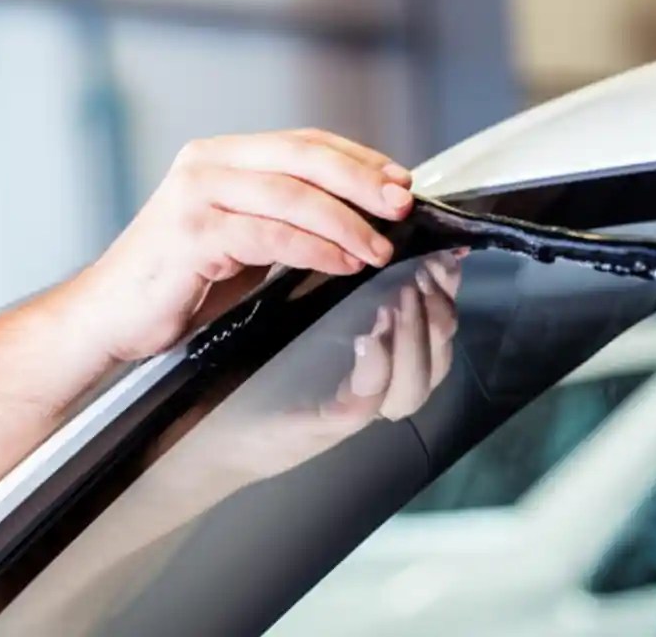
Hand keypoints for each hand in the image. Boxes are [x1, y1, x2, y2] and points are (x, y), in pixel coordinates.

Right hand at [70, 129, 414, 361]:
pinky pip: (271, 236)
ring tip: (380, 248)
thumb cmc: (184, 282)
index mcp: (224, 155)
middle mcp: (208, 163)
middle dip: (363, 182)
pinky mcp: (191, 232)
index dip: (359, 159)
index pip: (306, 142)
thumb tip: (365, 215)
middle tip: (404, 206)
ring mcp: (196, 194)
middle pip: (305, 158)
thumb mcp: (246, 237)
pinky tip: (344, 263)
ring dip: (347, 223)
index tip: (403, 181)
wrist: (112, 318)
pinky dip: (316, 249)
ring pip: (293, 195)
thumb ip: (290, 216)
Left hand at [145, 251, 462, 508]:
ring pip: (415, 382)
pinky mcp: (327, 426)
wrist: (206, 421)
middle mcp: (380, 383)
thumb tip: (370, 230)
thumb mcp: (305, 312)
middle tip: (421, 271)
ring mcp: (357, 407)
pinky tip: (367, 337)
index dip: (449, 292)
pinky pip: (369, 400)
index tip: (445, 255)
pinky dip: (377, 367)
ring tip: (399, 299)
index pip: (439, 326)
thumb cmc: (256, 365)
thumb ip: (342, 281)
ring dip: (413, 337)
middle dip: (437, 310)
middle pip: (439, 355)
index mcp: (383, 354)